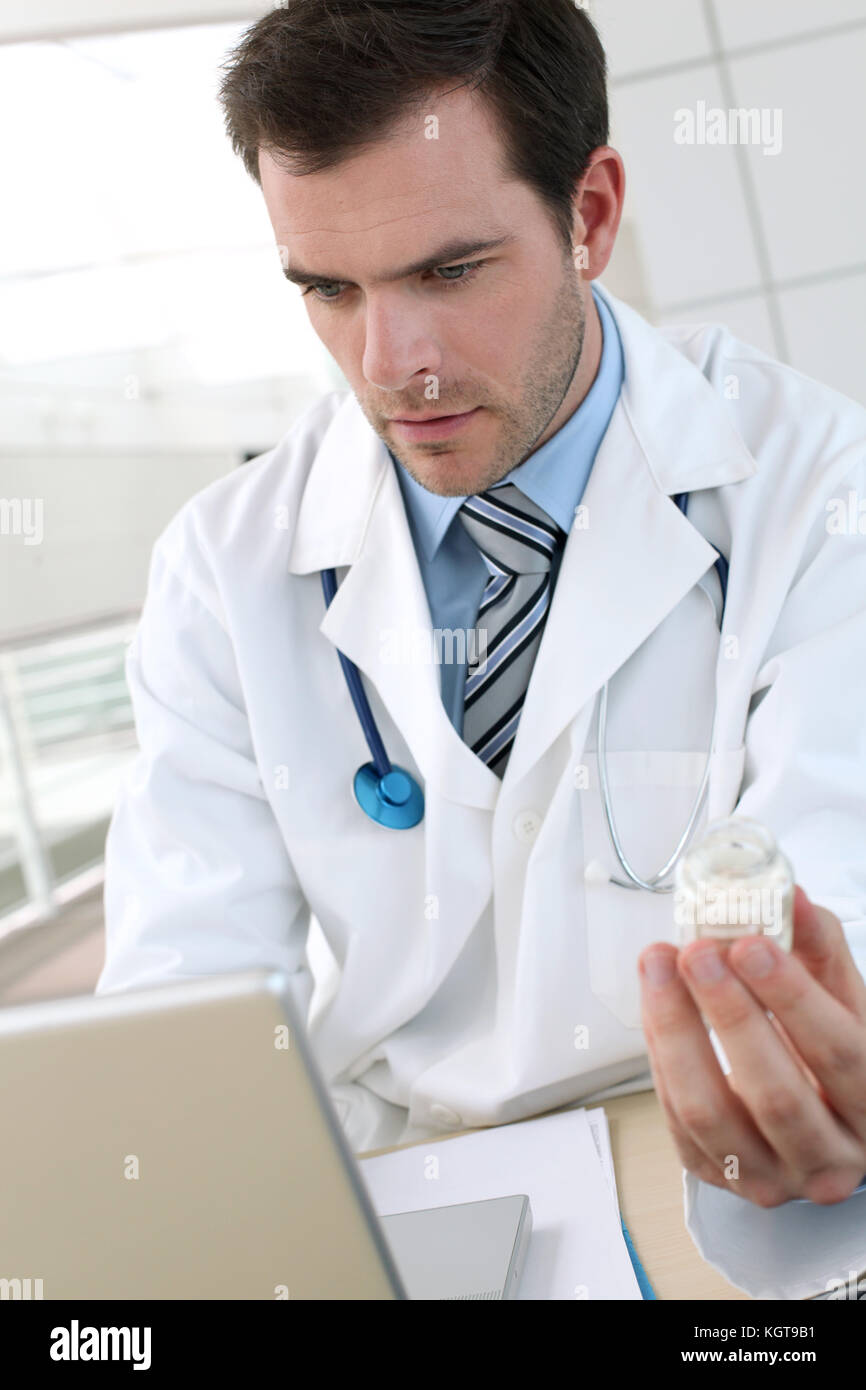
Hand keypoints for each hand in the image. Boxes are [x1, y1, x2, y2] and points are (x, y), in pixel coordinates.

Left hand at [638, 885, 865, 1205]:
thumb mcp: (843, 999)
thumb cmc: (833, 1052)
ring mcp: (769, 1177)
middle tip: (698, 950)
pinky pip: (676, 1118)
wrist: (816, 1117)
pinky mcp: (716, 1175)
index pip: (841, 1055)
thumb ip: (819, 947)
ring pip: (711, 1113)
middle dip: (729, 1013)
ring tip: (660, 966)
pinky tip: (657, 1003)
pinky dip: (661, 1053)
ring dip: (677, 1030)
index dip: (793, 997)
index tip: (751, 943)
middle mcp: (828, 1157)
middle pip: (775, 1093)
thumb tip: (789, 897)